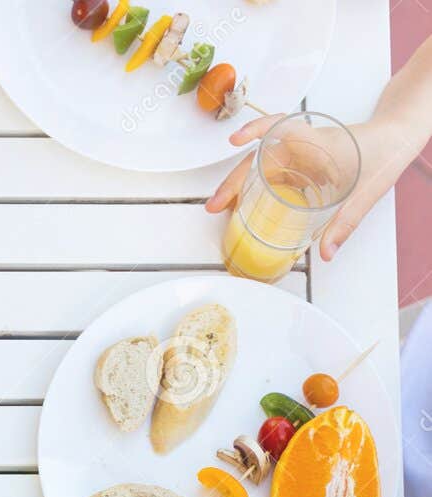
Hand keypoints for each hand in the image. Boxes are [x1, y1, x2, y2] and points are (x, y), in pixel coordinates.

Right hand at [206, 113, 422, 262]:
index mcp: (319, 144)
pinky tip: (247, 204)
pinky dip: (256, 186)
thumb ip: (345, 222)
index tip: (234, 142)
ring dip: (240, 184)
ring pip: (262, 165)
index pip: (281, 128)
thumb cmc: (385, 153)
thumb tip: (325, 252)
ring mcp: (302, 154)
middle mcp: (305, 146)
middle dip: (233, 179)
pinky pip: (273, 173)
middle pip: (259, 157)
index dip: (256, 132)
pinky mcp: (303, 164)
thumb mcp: (367, 191)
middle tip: (215, 206)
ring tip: (223, 209)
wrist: (397, 137)